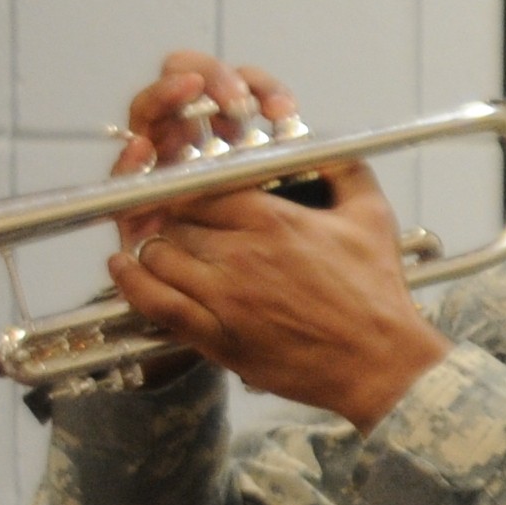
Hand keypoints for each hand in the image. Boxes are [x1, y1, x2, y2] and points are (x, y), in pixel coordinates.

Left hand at [105, 90, 449, 429]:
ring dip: (155, 246)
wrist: (381, 363)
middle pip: (174, 218)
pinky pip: (154, 302)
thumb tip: (321, 141)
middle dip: (172, 215)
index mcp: (272, 219)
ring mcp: (223, 296)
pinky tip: (124, 268)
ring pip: (158, 254)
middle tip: (178, 219)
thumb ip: (344, 169)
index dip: (193, 186)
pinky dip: (130, 281)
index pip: (202, 186)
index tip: (195, 191)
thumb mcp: (373, 217)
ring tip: (165, 246)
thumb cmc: (379, 294)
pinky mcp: (216, 336)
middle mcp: (240, 253)